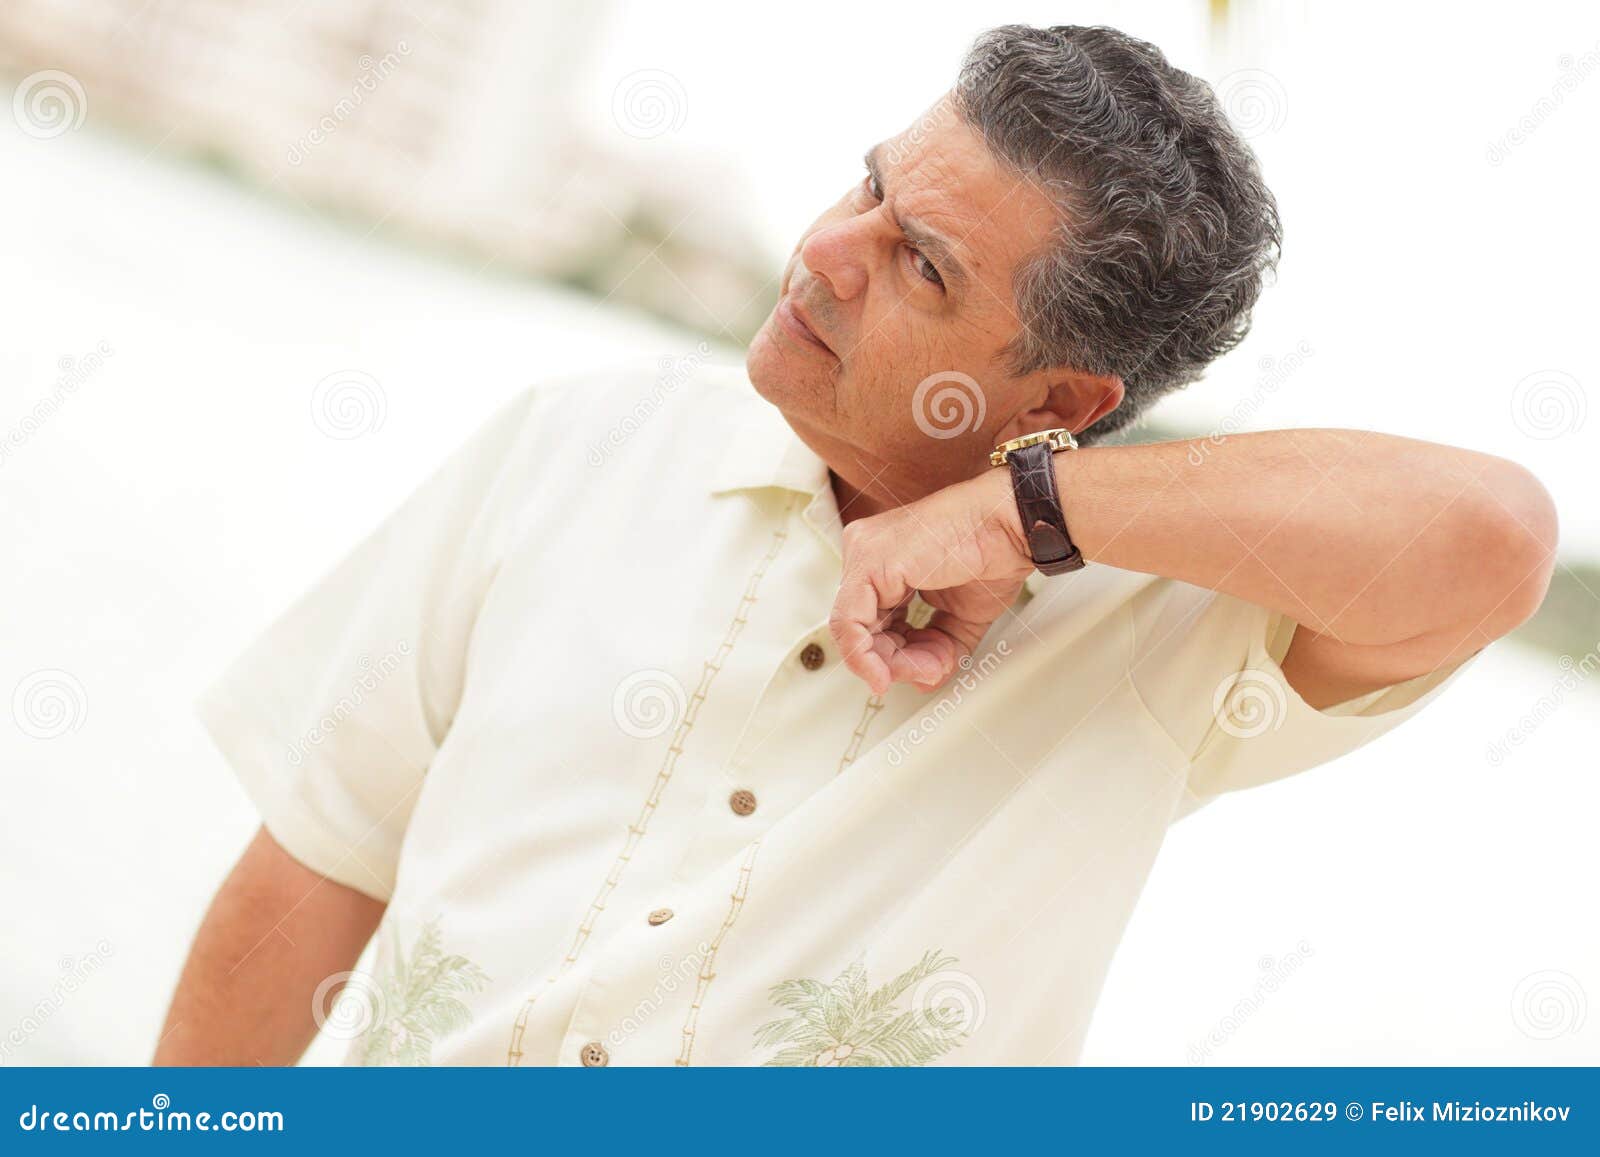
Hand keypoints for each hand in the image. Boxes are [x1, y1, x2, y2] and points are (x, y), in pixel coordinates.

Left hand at [830, 467, 1032, 694]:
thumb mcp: (959, 617)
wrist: (1012, 527)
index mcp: (883, 561)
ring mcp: (864, 552)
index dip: (897, 654)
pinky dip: (867, 657)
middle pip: (862, 627)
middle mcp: (867, 552)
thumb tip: (922, 679)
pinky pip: (848, 623)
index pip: (872, 619)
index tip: (924, 670)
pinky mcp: (868, 561)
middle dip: (897, 662)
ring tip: (930, 666)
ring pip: (853, 630)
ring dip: (894, 662)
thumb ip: (935, 648)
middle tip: (931, 671)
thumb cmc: (992, 553)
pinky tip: (887, 672)